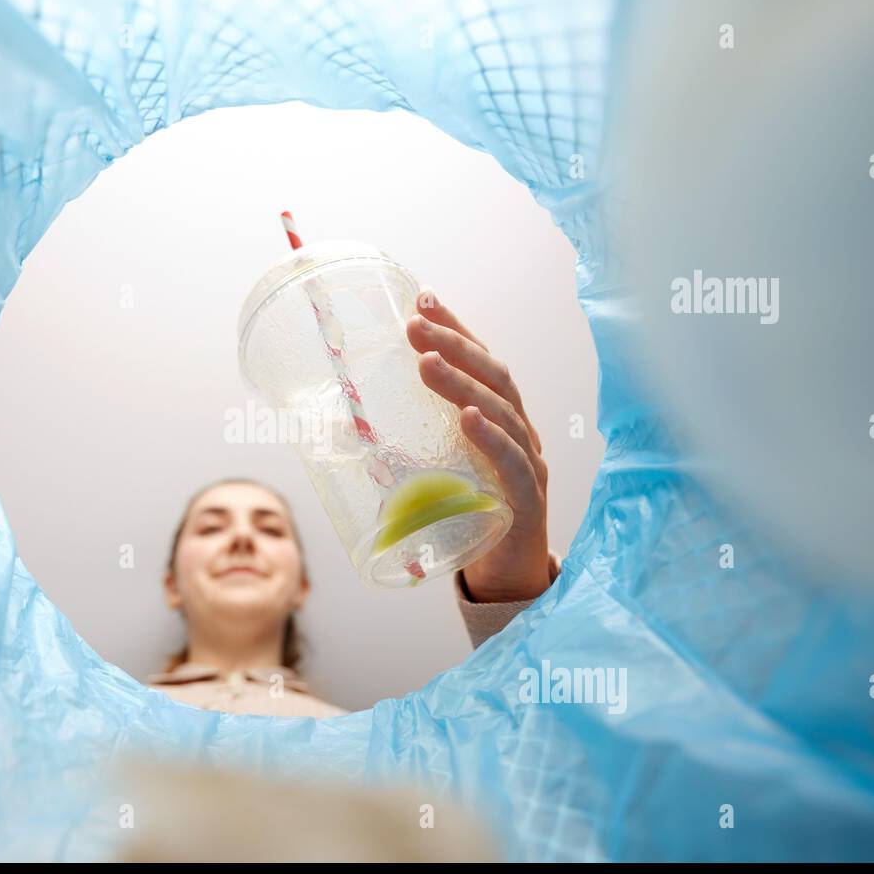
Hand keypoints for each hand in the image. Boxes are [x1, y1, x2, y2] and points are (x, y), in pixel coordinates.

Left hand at [406, 289, 550, 602]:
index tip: (423, 297)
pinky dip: (492, 439)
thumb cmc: (468, 515)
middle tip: (414, 326)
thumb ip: (407, 446)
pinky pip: (514, 464)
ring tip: (427, 364)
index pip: (481, 361)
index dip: (455, 328)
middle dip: (453, 345)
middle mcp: (519, 432)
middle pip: (492, 376)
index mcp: (499, 418)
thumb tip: (344, 424)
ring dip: (462, 384)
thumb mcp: (435, 471)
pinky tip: (469, 420)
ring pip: (501, 412)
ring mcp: (529, 464)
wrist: (507, 575)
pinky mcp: (528, 502)